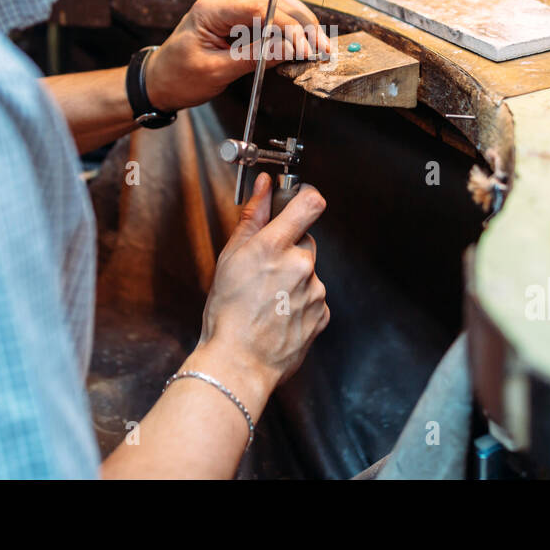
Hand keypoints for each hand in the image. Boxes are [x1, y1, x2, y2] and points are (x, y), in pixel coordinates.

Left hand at [144, 0, 330, 111]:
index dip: (287, 26)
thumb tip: (289, 49)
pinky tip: (303, 46)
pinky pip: (269, 24)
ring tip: (320, 47)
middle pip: (273, 4)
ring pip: (275, 11)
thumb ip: (254, 57)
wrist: (159, 83)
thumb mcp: (215, 71)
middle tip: (323, 47)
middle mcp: (224, 6)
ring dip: (300, 29)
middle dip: (301, 25)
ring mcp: (232, 14)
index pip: (259, 8)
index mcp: (211, 10)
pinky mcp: (238, 26)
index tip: (305, 46)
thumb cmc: (177, 77)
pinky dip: (288, 35)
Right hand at [193, 174, 328, 397]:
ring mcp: (315, 291)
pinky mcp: (322, 313)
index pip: (310, 203)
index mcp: (274, 246)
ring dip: (294, 279)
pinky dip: (300, 302)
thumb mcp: (230, 258)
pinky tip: (279, 314)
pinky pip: (314, 297)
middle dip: (289, 249)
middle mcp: (300, 265)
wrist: (238, 364)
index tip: (299, 202)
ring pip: (309, 271)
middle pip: (306, 240)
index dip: (306, 198)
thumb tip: (263, 186)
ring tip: (268, 300)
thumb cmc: (227, 314)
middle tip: (265, 270)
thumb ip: (252, 217)